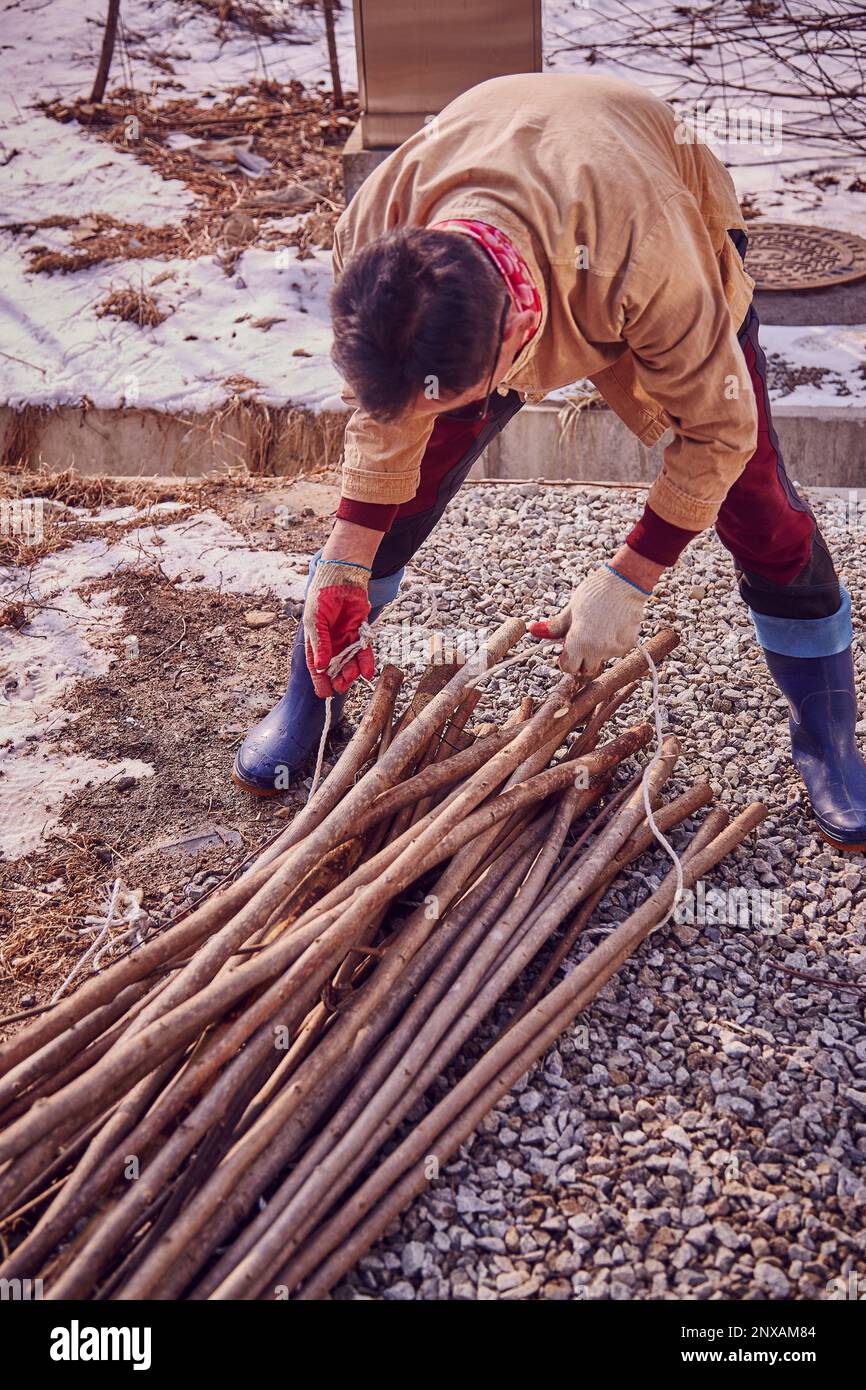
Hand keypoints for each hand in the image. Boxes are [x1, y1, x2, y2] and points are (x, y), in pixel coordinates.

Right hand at [303, 559, 373, 696]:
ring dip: (351, 672)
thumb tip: (320, 667)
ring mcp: (346, 639)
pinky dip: (366, 662)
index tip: (324, 694)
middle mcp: (331, 643)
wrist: (342, 578)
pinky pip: (363, 651)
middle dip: (338, 678)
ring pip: (350, 661)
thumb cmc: (322, 597)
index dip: (320, 680)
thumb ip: (319, 643)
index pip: (316, 665)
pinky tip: (367, 672)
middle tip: (341, 687)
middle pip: (335, 667)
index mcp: (316, 641)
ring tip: (353, 677)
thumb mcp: (315, 621)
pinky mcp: (360, 633)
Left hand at [530, 564, 650, 676]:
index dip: (566, 661)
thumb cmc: (595, 592)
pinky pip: (616, 651)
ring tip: (600, 625)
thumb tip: (533, 631)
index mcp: (579, 642)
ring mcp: (615, 648)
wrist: (625, 581)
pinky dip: (613, 642)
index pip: (569, 668)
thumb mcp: (571, 609)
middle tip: (583, 640)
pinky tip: (612, 625)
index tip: (566, 651)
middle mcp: (598, 650)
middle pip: (587, 669)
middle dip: (583, 659)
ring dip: (598, 649)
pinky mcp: (628, 644)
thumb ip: (554, 627)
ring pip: (602, 658)